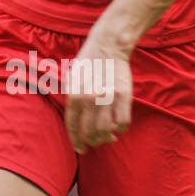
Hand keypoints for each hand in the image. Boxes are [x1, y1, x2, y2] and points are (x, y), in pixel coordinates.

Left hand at [63, 32, 132, 154]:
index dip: (77, 142)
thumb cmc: (88, 64)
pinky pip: (123, 123)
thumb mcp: (71, 81)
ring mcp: (107, 98)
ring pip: (106, 131)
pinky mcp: (123, 96)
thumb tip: (76, 125)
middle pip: (89, 133)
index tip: (82, 149)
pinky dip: (121, 129)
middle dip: (92, 142)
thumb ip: (72, 102)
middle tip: (96, 142)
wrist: (107, 46)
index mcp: (73, 97)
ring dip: (107, 138)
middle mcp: (89, 99)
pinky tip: (119, 127)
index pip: (73, 128)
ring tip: (108, 136)